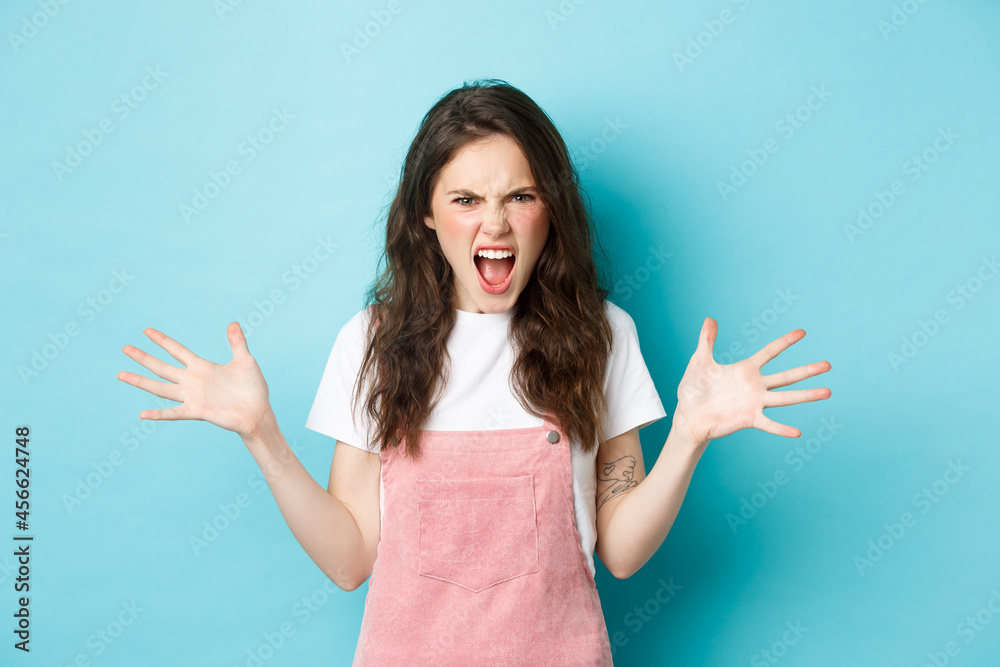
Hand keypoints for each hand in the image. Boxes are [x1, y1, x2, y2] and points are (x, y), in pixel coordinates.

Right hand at [117, 322, 271, 439]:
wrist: (258, 413)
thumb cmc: (253, 389)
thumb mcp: (245, 361)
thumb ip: (237, 342)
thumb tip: (232, 322)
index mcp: (202, 367)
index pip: (177, 351)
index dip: (163, 341)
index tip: (146, 331)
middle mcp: (193, 381)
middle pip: (162, 367)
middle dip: (144, 358)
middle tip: (125, 348)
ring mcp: (193, 397)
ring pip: (160, 388)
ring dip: (141, 382)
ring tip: (121, 374)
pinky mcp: (198, 411)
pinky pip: (174, 413)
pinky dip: (158, 414)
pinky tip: (142, 415)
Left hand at [674, 317, 830, 443]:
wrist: (688, 415)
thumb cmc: (693, 389)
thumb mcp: (700, 361)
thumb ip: (707, 341)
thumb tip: (710, 319)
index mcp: (745, 370)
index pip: (770, 352)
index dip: (785, 342)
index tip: (802, 332)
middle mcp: (755, 386)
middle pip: (787, 376)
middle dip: (807, 370)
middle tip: (828, 365)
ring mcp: (755, 403)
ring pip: (786, 398)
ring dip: (807, 395)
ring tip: (828, 392)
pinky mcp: (749, 419)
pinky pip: (769, 424)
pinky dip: (782, 429)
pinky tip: (797, 432)